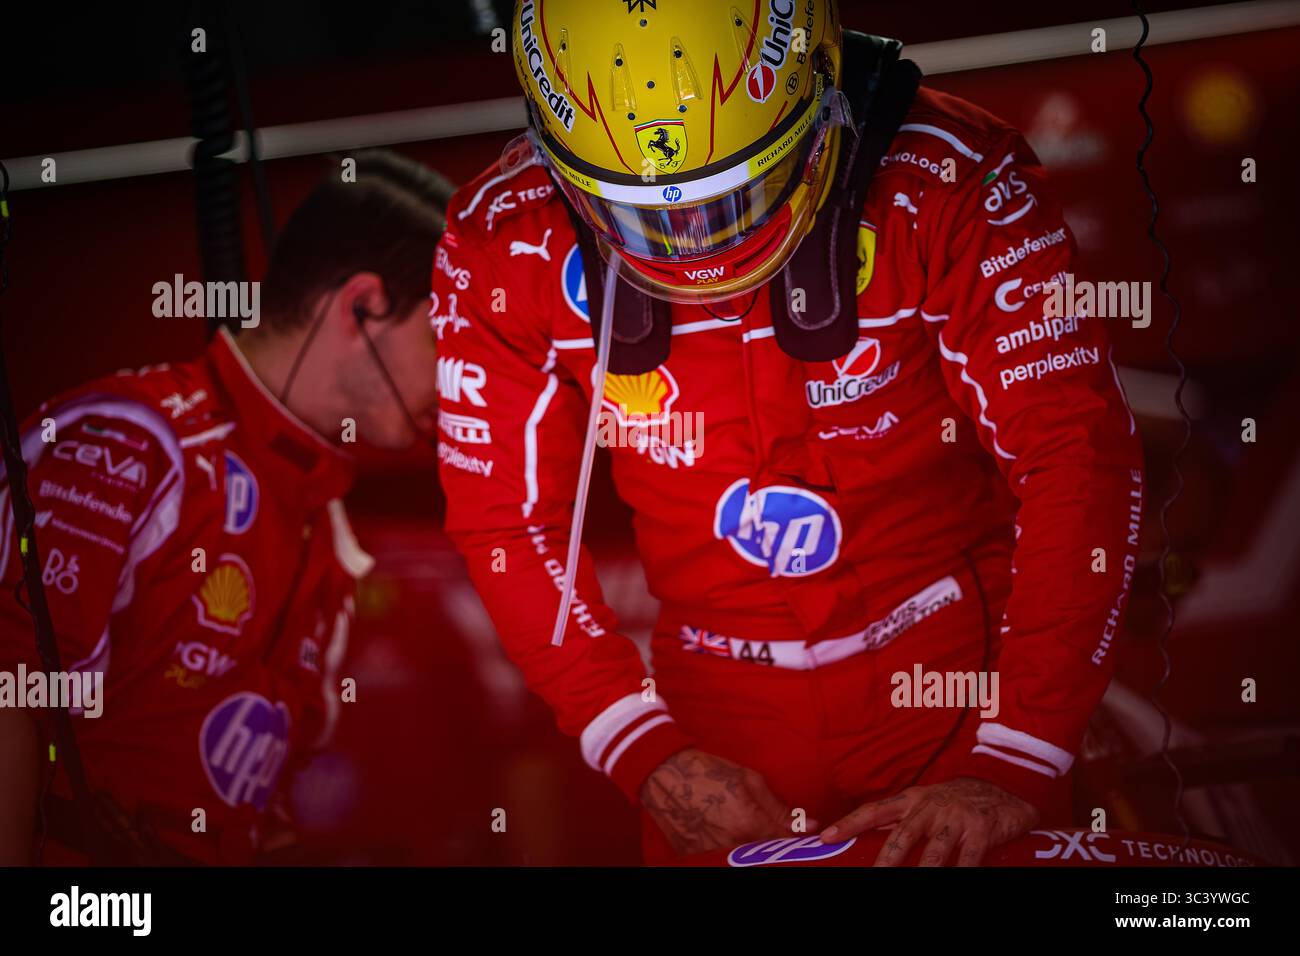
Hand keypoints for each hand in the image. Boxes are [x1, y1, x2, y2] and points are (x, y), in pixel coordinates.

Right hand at [640, 749, 812, 856]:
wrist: (663, 772)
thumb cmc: (708, 770)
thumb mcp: (748, 779)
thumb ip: (779, 807)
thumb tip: (810, 824)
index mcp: (749, 823)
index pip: (783, 843)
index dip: (794, 839)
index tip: (801, 835)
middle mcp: (733, 843)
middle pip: (763, 854)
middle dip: (770, 844)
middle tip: (766, 829)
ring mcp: (711, 852)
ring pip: (741, 857)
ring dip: (747, 847)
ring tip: (742, 828)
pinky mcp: (693, 855)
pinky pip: (718, 857)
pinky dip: (725, 848)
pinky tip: (723, 832)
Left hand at [819, 777, 1038, 866]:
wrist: (1004, 785)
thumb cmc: (956, 798)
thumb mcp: (925, 801)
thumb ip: (900, 817)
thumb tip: (865, 832)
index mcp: (912, 799)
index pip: (874, 811)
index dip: (849, 823)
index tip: (826, 836)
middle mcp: (931, 806)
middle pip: (902, 835)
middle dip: (885, 859)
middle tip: (873, 875)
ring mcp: (956, 817)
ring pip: (933, 850)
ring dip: (922, 871)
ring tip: (909, 884)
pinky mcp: (980, 829)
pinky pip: (968, 857)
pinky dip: (960, 872)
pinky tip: (954, 880)